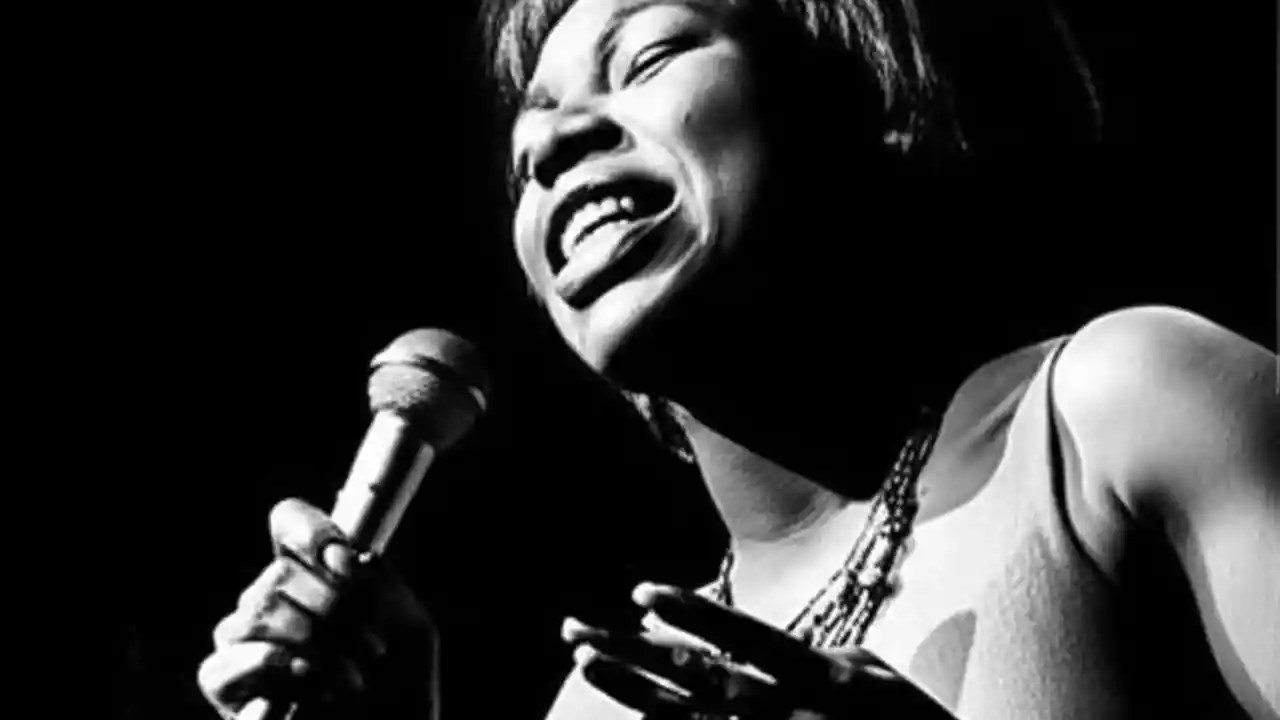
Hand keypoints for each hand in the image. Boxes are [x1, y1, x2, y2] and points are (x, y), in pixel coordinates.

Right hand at [197, 499, 435, 719]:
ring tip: (352, 681)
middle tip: (373, 650)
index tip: (345, 559)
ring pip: (256, 611)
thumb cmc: (398, 690)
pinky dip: (274, 672)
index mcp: (315, 578)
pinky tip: (313, 689)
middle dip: (335, 608)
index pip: (288, 522)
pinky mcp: (226, 688)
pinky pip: (222, 665)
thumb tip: (338, 558)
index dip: (311, 532)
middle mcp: (272, 603)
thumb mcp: (410, 627)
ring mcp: (243, 644)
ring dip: (317, 646)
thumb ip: (379, 583)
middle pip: (279, 573)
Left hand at [563, 582, 951, 718]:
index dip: (693, 613)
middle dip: (636, 654)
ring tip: (584, 662)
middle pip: (698, 680)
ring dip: (632, 691)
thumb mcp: (869, 674)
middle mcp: (788, 713)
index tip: (641, 590)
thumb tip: (762, 641)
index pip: (746, 638)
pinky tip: (631, 707)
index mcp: (820, 678)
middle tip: (579, 632)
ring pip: (687, 719)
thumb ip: (814, 655)